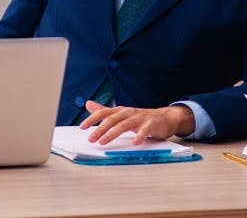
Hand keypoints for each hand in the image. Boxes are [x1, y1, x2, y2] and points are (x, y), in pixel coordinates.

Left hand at [79, 101, 194, 145]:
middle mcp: (128, 113)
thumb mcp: (121, 114)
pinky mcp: (151, 125)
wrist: (165, 117)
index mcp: (120, 111)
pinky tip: (135, 143)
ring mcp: (140, 118)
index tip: (82, 127)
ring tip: (103, 142)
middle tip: (91, 139)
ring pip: (124, 125)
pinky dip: (139, 136)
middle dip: (99, 129)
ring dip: (112, 133)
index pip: (102, 112)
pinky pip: (145, 130)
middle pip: (111, 120)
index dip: (92, 119)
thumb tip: (88, 104)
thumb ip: (104, 111)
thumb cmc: (140, 117)